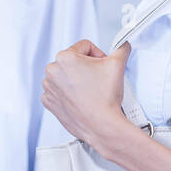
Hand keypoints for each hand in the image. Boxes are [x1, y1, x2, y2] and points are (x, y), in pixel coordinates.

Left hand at [41, 39, 131, 153]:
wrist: (101, 125)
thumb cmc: (105, 99)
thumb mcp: (117, 65)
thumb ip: (120, 49)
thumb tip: (122, 45)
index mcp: (65, 57)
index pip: (85, 46)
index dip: (98, 55)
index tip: (102, 66)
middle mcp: (52, 70)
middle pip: (74, 61)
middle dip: (86, 68)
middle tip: (97, 79)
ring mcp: (49, 87)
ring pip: (65, 75)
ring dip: (76, 80)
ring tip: (89, 90)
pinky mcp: (49, 101)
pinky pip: (59, 91)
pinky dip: (68, 93)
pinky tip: (80, 98)